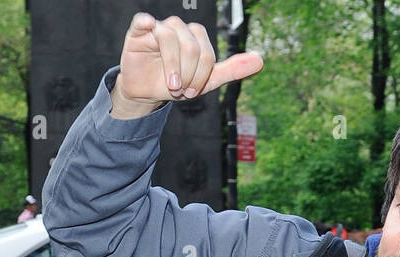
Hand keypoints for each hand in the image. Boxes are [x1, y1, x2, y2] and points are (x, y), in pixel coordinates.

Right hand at [116, 12, 262, 108]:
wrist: (146, 92)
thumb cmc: (176, 83)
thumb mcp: (206, 81)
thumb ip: (232, 70)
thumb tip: (260, 60)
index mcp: (196, 37)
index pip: (206, 52)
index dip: (201, 75)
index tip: (192, 92)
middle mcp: (179, 28)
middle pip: (190, 46)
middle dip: (187, 74)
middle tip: (180, 89)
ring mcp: (158, 27)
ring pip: (170, 37)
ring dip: (172, 67)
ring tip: (170, 84)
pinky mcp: (139, 30)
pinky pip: (143, 20)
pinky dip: (146, 22)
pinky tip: (149, 28)